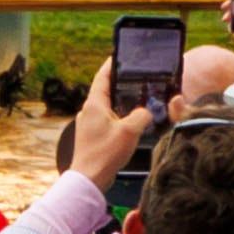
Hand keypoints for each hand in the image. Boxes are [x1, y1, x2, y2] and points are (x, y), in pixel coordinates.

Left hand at [68, 62, 153, 188]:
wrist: (89, 177)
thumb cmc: (105, 153)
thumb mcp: (130, 131)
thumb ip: (141, 115)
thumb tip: (146, 110)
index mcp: (94, 105)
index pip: (102, 78)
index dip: (111, 66)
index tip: (119, 56)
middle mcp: (88, 111)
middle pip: (104, 90)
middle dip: (119, 83)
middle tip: (134, 75)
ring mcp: (88, 123)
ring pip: (106, 105)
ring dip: (120, 100)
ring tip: (136, 96)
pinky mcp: (92, 134)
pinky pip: (107, 118)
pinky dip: (118, 114)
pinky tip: (130, 120)